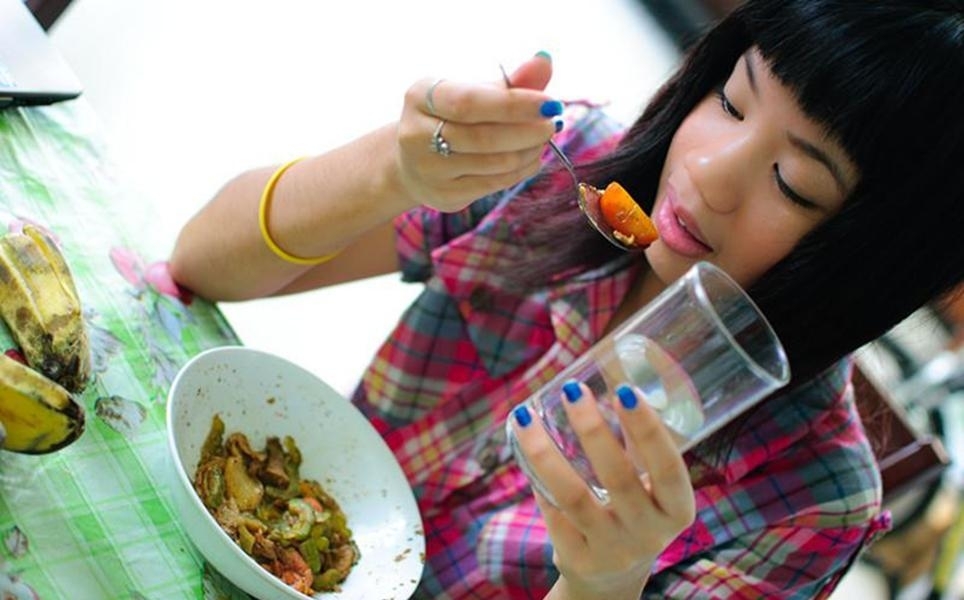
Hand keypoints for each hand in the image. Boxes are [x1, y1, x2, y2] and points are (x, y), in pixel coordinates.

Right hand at [394, 53, 562, 211]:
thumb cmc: (453, 117)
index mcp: (420, 96)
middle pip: (483, 137)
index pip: (470, 103)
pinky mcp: (444, 195)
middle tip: (552, 124)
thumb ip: (511, 81)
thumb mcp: (475, 92)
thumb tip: (545, 61)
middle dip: (527, 131)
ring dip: (529, 151)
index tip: (550, 103)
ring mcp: (428, 170)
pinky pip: (494, 184)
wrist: (415, 161)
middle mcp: (415, 134)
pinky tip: (531, 158)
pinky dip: (521, 170)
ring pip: (493, 164)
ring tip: (543, 139)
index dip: (513, 104)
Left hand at [510, 382, 695, 599]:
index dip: (647, 429)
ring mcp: (612, 551)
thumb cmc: (634, 511)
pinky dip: (537, 478)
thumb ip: (636, 439)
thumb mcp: (647, 483)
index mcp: (676, 509)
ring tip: (525, 415)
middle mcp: (649, 534)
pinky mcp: (578, 560)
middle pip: (618, 478)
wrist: (613, 579)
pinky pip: (552, 513)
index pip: (666, 467)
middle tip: (572, 389)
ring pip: (573, 497)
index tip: (625, 390)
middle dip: (592, 429)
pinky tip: (524, 448)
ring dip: (545, 451)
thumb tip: (620, 373)